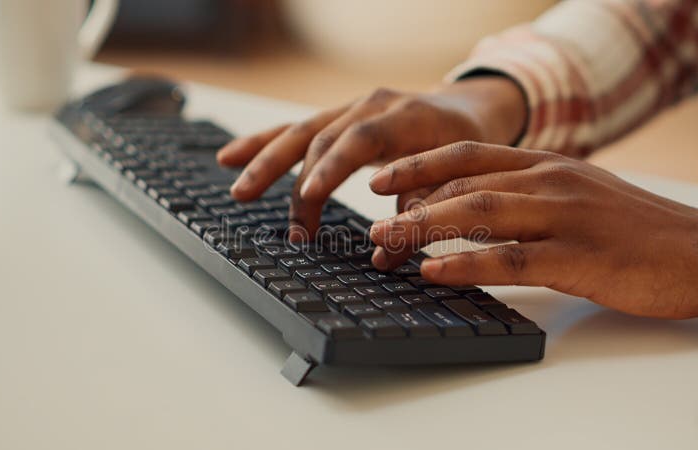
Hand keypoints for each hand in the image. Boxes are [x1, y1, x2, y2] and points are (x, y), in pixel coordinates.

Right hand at [216, 77, 526, 239]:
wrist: (467, 109)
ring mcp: (351, 109)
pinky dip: (262, 144)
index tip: (308, 197)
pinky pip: (295, 130)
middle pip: (321, 136)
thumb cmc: (464, 147)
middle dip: (292, 178)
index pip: (360, 138)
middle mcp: (372, 106)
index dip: (331, 167)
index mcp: (407, 116)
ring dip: (265, 161)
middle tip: (278, 221)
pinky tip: (230, 158)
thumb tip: (384, 258)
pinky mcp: (337, 119)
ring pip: (300, 131)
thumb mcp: (457, 179)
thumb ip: (422, 214)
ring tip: (237, 190)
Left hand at [367, 142, 697, 318]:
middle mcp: (549, 181)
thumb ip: (526, 196)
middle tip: (372, 226)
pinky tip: (434, 270)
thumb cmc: (634, 228)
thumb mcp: (575, 195)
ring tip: (386, 243)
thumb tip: (466, 212)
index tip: (379, 178)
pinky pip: (511, 258)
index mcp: (546, 165)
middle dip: (410, 204)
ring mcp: (564, 215)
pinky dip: (467, 262)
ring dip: (425, 228)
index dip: (418, 165)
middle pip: (463, 184)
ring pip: (479, 213)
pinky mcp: (579, 256)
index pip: (467, 155)